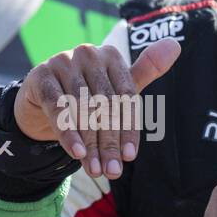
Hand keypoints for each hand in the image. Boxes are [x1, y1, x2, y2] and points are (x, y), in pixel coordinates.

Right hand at [14, 37, 179, 179]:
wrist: (42, 99)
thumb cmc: (88, 94)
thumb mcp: (117, 89)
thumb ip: (145, 72)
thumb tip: (175, 45)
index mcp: (110, 55)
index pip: (125, 96)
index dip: (129, 128)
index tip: (130, 157)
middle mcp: (87, 53)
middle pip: (104, 105)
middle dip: (109, 142)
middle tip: (112, 171)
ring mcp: (62, 62)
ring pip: (82, 109)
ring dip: (89, 144)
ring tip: (95, 169)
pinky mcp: (41, 75)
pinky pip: (58, 107)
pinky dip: (68, 132)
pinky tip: (76, 152)